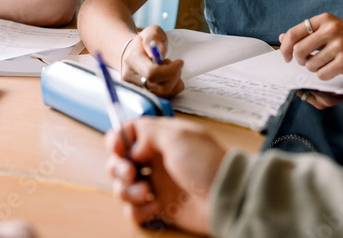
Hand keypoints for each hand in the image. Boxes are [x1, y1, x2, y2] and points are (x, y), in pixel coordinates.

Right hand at [106, 118, 225, 233]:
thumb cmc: (207, 164)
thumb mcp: (178, 136)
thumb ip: (148, 132)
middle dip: (118, 167)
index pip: (128, 133)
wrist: (225, 196)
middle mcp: (155, 161)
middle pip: (119, 161)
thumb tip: (131, 144)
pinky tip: (155, 207)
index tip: (119, 148)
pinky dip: (138, 210)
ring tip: (147, 193)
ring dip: (128, 191)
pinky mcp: (158, 208)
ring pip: (123, 187)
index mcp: (160, 139)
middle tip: (131, 172)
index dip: (117, 139)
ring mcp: (156, 185)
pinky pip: (133, 211)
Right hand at [120, 25, 183, 96]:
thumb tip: (160, 51)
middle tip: (175, 65)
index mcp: (132, 60)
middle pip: (160, 87)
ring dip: (174, 81)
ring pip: (164, 94)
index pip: (152, 73)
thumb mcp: (150, 32)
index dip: (170, 70)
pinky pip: (166, 98)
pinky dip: (172, 87)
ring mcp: (136, 89)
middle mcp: (130, 78)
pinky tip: (168, 78)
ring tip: (168, 70)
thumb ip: (154, 38)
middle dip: (174, 75)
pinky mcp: (144, 96)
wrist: (131, 55)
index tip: (180, 62)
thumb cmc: (143, 43)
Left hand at [279, 13, 342, 79]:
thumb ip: (307, 33)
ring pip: (310, 65)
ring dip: (314, 69)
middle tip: (307, 62)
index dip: (286, 47)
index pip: (293, 33)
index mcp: (325, 19)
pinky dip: (324, 75)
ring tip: (326, 64)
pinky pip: (322, 74)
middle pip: (299, 50)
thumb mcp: (332, 28)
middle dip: (299, 61)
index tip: (287, 56)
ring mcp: (338, 46)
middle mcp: (331, 30)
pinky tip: (334, 70)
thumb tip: (282, 38)